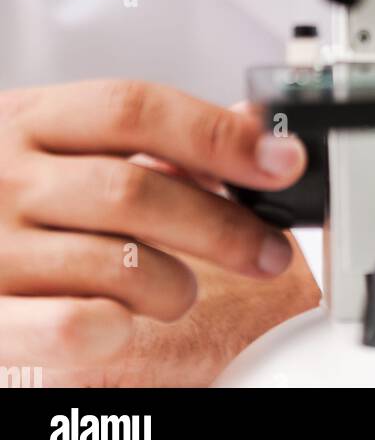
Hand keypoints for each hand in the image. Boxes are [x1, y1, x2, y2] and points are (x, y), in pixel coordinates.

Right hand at [0, 80, 307, 369]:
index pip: (136, 110)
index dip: (218, 135)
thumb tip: (249, 130)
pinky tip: (124, 323)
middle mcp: (5, 174)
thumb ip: (145, 134)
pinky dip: (118, 329)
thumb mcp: (52, 139)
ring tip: (179, 291)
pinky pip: (70, 329)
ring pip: (113, 262)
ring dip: (174, 284)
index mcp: (30, 118)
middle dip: (221, 226)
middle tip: (266, 251)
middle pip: (136, 190)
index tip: (281, 164)